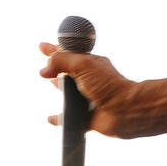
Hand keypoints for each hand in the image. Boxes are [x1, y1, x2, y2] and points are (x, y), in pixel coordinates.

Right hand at [39, 43, 153, 138]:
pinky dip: (60, 118)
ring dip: (59, 87)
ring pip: (68, 92)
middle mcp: (89, 80)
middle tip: (46, 65)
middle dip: (56, 68)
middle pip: (67, 72)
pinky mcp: (87, 117)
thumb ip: (61, 61)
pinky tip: (51, 118)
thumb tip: (43, 70)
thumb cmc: (108, 84)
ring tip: (50, 82)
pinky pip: (70, 117)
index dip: (54, 49)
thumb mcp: (83, 64)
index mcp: (89, 64)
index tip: (42, 47)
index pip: (68, 53)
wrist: (124, 109)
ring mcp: (88, 98)